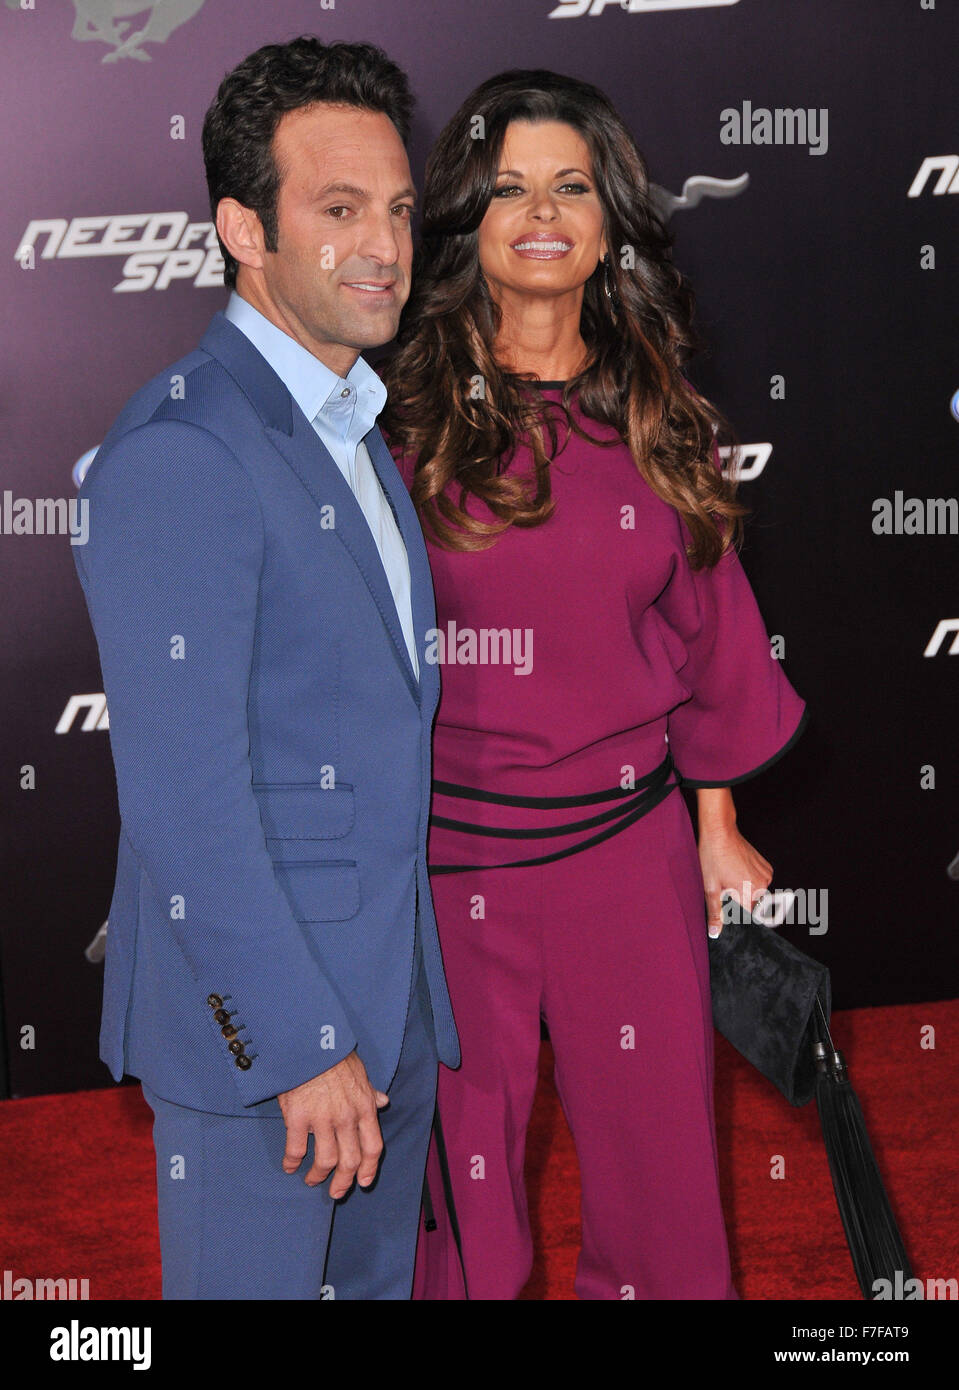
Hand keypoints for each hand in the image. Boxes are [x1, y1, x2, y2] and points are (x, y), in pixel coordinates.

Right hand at [277, 1050, 388, 1197]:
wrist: (309, 1042)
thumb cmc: (335, 1055)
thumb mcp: (361, 1072)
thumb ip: (371, 1092)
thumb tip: (384, 1101)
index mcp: (364, 1107)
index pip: (373, 1147)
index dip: (369, 1168)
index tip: (364, 1181)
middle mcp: (346, 1118)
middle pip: (349, 1161)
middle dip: (343, 1182)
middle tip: (336, 1193)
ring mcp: (322, 1119)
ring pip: (325, 1161)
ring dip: (318, 1176)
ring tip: (312, 1180)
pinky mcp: (298, 1118)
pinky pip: (296, 1149)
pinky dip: (292, 1162)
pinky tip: (289, 1166)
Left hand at [698, 823, 772, 937]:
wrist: (720, 832)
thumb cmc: (712, 857)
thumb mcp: (710, 887)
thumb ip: (715, 913)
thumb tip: (715, 932)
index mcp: (749, 893)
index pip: (748, 916)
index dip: (736, 914)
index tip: (729, 907)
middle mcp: (762, 885)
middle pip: (751, 904)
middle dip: (738, 901)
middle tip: (725, 887)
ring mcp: (766, 875)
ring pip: (756, 893)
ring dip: (744, 890)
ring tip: (729, 876)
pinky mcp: (766, 867)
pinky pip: (760, 881)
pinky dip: (749, 880)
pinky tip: (737, 870)